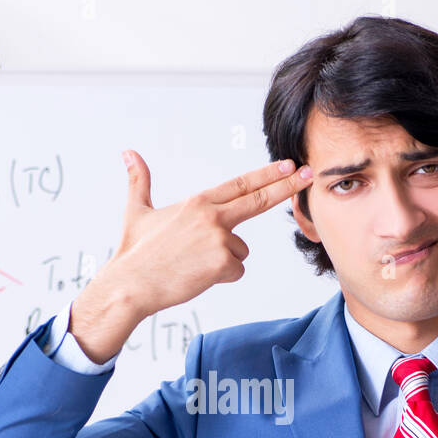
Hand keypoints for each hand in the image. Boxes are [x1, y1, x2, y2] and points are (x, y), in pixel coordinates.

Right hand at [68, 153, 314, 362]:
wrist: (131, 284)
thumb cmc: (135, 252)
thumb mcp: (137, 211)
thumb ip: (139, 181)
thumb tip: (128, 153)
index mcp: (198, 202)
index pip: (241, 184)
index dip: (267, 174)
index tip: (288, 164)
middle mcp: (212, 216)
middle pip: (259, 199)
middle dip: (287, 186)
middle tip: (309, 174)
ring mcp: (219, 239)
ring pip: (241, 250)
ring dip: (224, 260)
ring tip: (193, 263)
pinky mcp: (222, 263)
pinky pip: (236, 270)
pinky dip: (221, 277)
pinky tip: (198, 275)